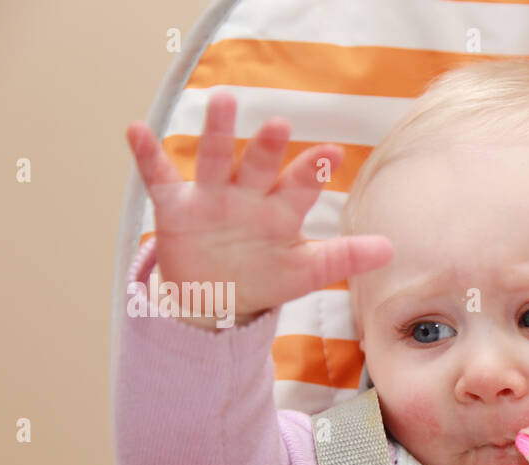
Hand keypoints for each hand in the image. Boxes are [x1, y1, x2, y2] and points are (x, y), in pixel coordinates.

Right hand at [125, 90, 392, 323]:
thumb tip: (391, 248)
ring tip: (223, 101)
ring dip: (218, 133)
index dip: (314, 171)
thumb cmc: (265, 277)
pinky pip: (159, 178)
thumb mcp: (306, 272)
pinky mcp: (176, 207)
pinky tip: (137, 131)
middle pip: (259, 166)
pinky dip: (147, 155)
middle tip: (280, 124)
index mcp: (281, 209)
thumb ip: (344, 258)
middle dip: (268, 147)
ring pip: (215, 160)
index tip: (333, 152)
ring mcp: (212, 198)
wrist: (217, 299)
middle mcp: (248, 195)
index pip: (300, 186)